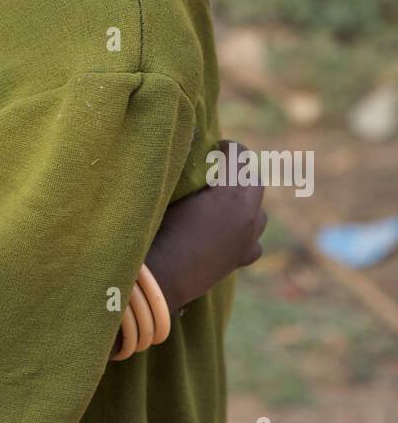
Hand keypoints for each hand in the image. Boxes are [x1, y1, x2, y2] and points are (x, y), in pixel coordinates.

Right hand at [144, 139, 266, 313]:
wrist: (162, 275)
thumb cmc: (162, 228)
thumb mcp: (176, 191)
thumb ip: (194, 173)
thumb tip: (200, 155)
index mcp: (232, 194)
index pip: (240, 157)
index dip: (229, 148)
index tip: (217, 147)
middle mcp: (248, 215)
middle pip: (255, 182)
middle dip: (240, 172)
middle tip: (220, 170)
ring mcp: (248, 239)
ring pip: (260, 213)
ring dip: (246, 202)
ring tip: (224, 203)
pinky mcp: (242, 259)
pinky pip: (254, 240)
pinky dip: (245, 232)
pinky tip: (229, 233)